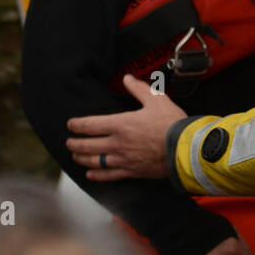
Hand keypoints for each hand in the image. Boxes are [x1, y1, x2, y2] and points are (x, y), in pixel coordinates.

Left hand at [67, 74, 186, 181]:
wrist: (185, 149)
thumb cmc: (172, 124)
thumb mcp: (156, 100)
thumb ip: (139, 89)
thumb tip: (127, 78)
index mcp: (121, 124)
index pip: (90, 125)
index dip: (77, 125)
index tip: (71, 124)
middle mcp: (117, 143)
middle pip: (87, 146)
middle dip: (74, 144)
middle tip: (69, 142)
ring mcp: (123, 160)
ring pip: (95, 161)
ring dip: (82, 158)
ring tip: (75, 156)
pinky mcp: (132, 172)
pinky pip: (109, 176)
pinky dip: (97, 175)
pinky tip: (90, 174)